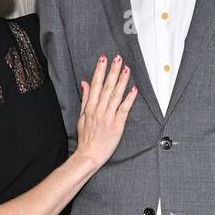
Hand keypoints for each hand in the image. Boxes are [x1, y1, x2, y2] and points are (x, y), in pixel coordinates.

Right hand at [75, 53, 136, 170]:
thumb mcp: (81, 117)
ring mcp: (108, 118)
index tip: (103, 59)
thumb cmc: (86, 138)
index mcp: (90, 108)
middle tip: (118, 58)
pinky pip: (123, 110)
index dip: (99, 71)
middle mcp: (99, 111)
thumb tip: (85, 83)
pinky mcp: (117, 126)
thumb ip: (85, 99)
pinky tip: (133, 90)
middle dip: (112, 71)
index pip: (95, 85)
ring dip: (121, 81)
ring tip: (126, 69)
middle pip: (106, 87)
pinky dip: (129, 99)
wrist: (89, 155)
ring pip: (115, 96)